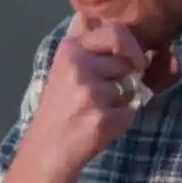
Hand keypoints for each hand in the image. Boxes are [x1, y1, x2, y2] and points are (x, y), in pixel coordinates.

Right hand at [23, 15, 147, 174]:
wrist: (47, 150)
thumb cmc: (58, 108)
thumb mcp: (64, 69)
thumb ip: (88, 50)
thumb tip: (116, 33)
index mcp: (70, 50)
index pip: (116, 32)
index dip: (132, 47)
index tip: (134, 61)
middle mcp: (80, 67)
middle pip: (126, 61)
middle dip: (127, 75)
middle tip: (114, 89)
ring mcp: (92, 93)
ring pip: (130, 87)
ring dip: (121, 100)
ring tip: (97, 111)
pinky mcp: (104, 117)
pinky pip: (130, 111)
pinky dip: (121, 120)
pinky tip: (99, 126)